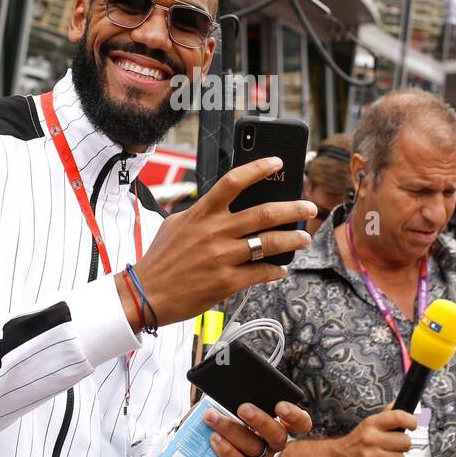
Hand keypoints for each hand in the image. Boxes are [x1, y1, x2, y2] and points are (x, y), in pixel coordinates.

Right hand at [130, 157, 315, 327]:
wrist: (147, 294)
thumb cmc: (161, 258)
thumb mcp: (177, 224)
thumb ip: (202, 212)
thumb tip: (226, 205)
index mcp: (202, 213)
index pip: (233, 181)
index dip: (259, 168)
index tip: (278, 162)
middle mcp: (215, 232)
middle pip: (264, 213)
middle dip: (293, 208)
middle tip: (308, 207)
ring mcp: (223, 257)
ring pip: (269, 243)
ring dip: (292, 240)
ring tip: (304, 238)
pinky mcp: (227, 282)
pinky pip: (261, 272)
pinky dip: (276, 270)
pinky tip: (281, 269)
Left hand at [206, 401, 311, 456]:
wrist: (210, 436)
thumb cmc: (226, 410)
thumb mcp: (234, 397)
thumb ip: (239, 391)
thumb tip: (230, 377)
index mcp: (281, 422)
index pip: (301, 423)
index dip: (295, 416)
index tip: (280, 405)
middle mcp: (275, 442)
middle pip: (278, 436)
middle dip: (260, 421)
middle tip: (242, 408)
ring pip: (255, 448)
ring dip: (232, 431)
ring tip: (212, 418)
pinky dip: (226, 452)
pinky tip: (213, 438)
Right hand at [330, 409, 415, 456]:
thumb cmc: (356, 441)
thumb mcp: (368, 424)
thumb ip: (386, 415)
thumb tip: (399, 403)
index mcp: (371, 424)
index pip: (397, 417)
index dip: (410, 420)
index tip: (412, 424)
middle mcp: (371, 439)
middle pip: (405, 441)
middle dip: (402, 445)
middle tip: (395, 445)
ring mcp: (370, 456)